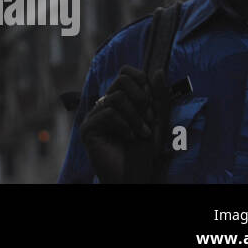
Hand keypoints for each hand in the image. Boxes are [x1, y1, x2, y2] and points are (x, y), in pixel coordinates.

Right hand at [81, 66, 170, 182]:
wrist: (136, 176)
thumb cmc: (147, 152)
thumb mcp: (158, 121)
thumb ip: (159, 97)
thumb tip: (159, 71)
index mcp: (121, 100)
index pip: (126, 73)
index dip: (141, 80)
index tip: (152, 102)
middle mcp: (106, 104)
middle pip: (122, 79)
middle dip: (141, 99)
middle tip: (149, 119)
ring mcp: (95, 115)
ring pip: (116, 98)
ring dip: (135, 117)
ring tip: (142, 134)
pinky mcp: (88, 128)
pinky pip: (107, 113)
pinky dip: (124, 125)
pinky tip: (129, 138)